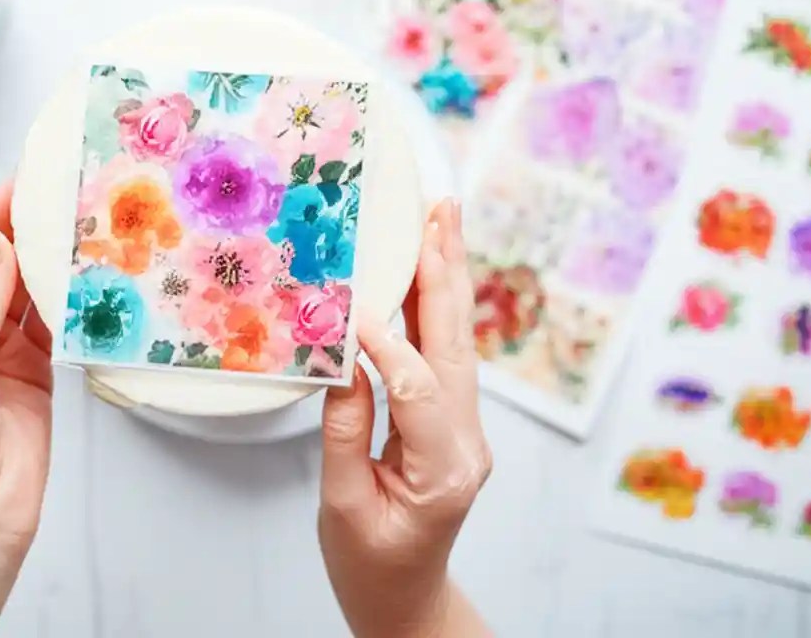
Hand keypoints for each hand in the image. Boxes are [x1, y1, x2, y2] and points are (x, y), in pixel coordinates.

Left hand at [0, 183, 53, 637]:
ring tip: (82, 225)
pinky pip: (54, 328)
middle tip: (63, 193)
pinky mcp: (36, 376)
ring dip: (51, 264)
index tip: (22, 181)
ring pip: (29, 294)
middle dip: (25, 233)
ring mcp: (0, 353)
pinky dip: (70, 303)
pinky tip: (88, 276)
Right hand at [318, 199, 492, 637]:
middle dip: (445, 273)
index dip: (388, 345)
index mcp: (444, 470)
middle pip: (456, 345)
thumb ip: (345, 434)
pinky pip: (443, 355)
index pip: (417, 390)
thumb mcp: (344, 507)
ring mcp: (464, 428)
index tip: (357, 304)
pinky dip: (433, 307)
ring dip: (445, 277)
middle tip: (438, 212)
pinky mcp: (450, 420)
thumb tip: (346, 362)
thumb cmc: (371, 565)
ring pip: (455, 341)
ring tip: (440, 221)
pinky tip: (426, 269)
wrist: (404, 597)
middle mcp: (466, 442)